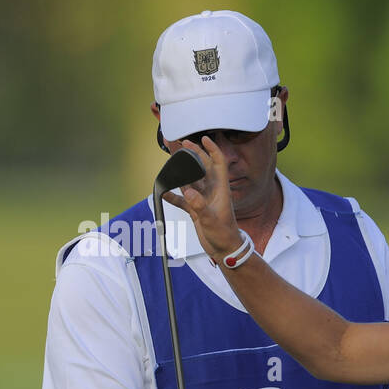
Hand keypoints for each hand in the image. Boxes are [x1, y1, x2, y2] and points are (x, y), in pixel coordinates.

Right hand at [160, 137, 242, 259]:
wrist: (225, 250)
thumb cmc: (225, 235)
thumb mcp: (212, 220)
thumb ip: (199, 206)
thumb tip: (188, 192)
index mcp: (221, 189)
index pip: (219, 163)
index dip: (212, 149)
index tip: (204, 138)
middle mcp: (212, 192)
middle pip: (202, 167)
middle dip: (193, 154)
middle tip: (180, 143)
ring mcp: (203, 199)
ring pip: (190, 180)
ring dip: (181, 171)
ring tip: (170, 159)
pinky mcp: (196, 209)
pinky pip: (182, 198)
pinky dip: (173, 195)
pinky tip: (163, 192)